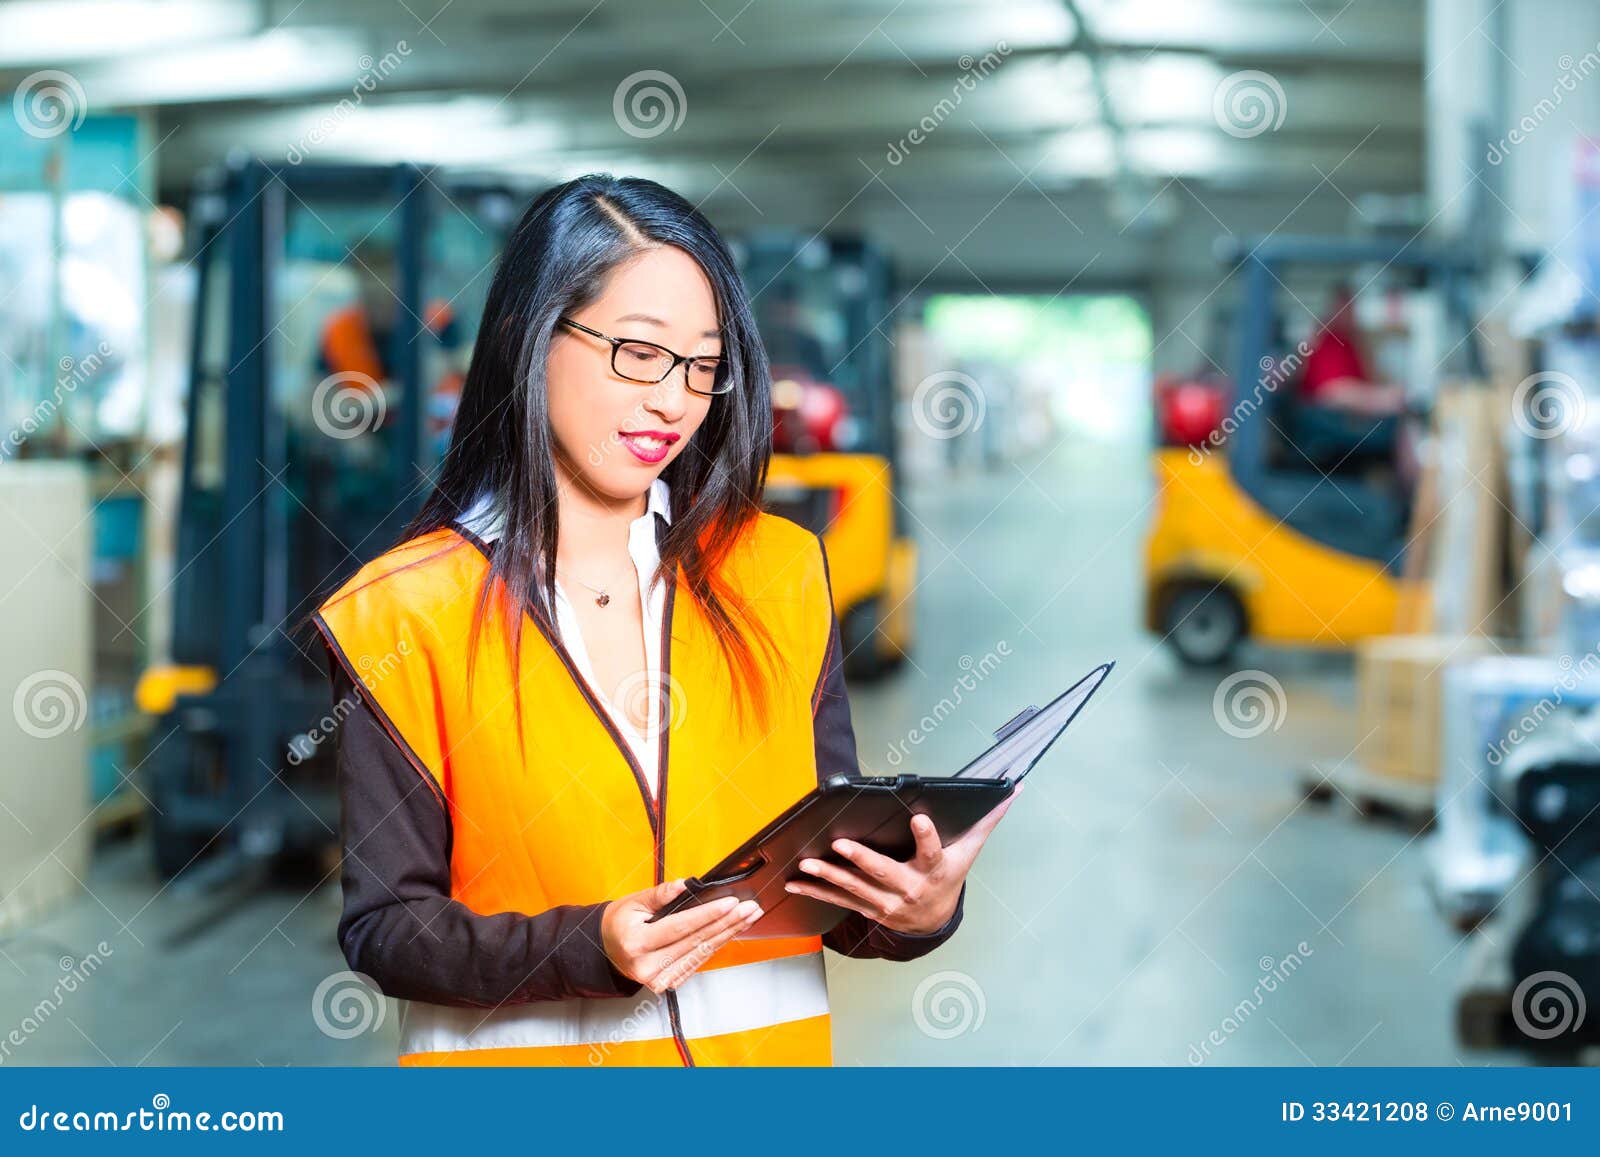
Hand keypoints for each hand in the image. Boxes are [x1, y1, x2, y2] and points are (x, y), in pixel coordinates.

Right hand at [601, 879, 761, 994]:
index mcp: (637, 944)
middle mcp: (647, 966)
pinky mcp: (667, 985)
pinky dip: (715, 946)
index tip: (731, 903)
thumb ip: (661, 894)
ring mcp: (658, 980)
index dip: (708, 914)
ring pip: (701, 954)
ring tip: (748, 918)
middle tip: (750, 908)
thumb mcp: (634, 902)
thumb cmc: (620, 923)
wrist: (605, 950)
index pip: (680, 927)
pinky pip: (697, 963)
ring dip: (728, 934)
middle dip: (727, 923)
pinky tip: (730, 932)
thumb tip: (685, 885)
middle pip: (696, 942)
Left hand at [785, 786, 1020, 933]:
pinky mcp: (867, 909)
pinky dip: (816, 891)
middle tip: (841, 844)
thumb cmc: (949, 878)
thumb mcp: (968, 852)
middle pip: (884, 873)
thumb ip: (986, 821)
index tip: (918, 818)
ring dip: (829, 876)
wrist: (934, 923)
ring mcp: (885, 902)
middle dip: (862, 859)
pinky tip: (796, 882)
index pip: (933, 852)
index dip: (927, 836)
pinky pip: (839, 900)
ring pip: (855, 888)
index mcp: (934, 871)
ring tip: (809, 862)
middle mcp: (909, 889)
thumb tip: (1013, 789)